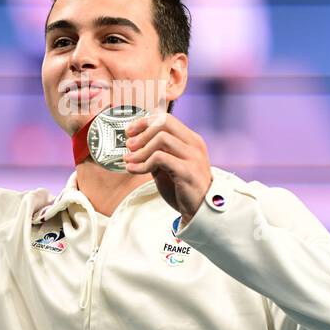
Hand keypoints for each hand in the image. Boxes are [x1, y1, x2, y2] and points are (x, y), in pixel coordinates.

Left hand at [124, 111, 211, 225]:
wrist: (200, 210)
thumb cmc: (184, 188)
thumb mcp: (168, 166)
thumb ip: (156, 154)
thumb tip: (134, 144)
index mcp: (191, 140)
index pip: (166, 119)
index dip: (145, 122)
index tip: (130, 131)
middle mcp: (194, 145)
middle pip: (164, 123)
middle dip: (142, 132)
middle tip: (129, 146)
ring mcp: (193, 157)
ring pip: (161, 138)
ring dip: (141, 150)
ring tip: (130, 160)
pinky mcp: (187, 171)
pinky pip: (160, 158)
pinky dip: (142, 163)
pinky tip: (134, 170)